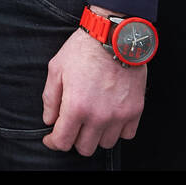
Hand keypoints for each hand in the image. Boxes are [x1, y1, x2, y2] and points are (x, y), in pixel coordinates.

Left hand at [41, 22, 146, 155]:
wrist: (114, 36)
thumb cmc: (83, 49)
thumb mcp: (56, 69)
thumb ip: (50, 98)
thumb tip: (49, 120)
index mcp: (76, 106)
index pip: (63, 142)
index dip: (54, 142)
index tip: (51, 138)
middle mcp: (99, 116)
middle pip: (85, 148)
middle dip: (74, 139)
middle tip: (72, 125)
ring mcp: (119, 115)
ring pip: (106, 144)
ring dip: (96, 135)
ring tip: (91, 119)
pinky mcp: (135, 110)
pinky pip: (127, 135)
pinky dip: (117, 130)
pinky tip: (109, 117)